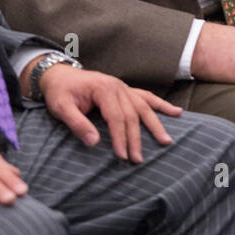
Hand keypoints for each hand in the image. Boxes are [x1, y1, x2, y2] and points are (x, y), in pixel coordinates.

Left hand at [37, 63, 182, 163]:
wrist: (58, 75)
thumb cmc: (59, 92)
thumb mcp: (61, 107)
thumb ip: (77, 123)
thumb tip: (94, 142)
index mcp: (102, 88)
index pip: (116, 117)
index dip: (120, 137)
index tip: (122, 156)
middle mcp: (117, 86)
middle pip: (131, 115)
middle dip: (135, 138)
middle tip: (137, 159)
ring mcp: (123, 87)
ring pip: (143, 107)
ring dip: (155, 124)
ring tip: (166, 141)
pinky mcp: (125, 90)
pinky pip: (146, 97)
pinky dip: (161, 105)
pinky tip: (176, 112)